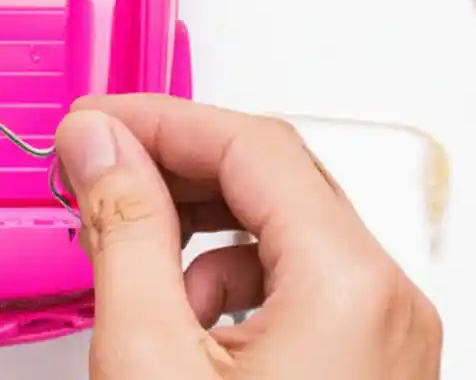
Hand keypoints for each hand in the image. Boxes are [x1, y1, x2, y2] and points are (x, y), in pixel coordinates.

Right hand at [54, 95, 442, 379]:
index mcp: (350, 286)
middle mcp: (387, 306)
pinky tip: (176, 317)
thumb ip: (124, 234)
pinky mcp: (362, 370)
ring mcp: (382, 342)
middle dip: (172, 170)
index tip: (89, 125)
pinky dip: (226, 284)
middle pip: (272, 182)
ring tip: (125, 252)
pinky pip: (294, 290)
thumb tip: (100, 146)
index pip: (251, 146)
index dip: (157, 120)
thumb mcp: (150, 356)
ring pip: (281, 237)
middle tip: (92, 169)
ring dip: (194, 229)